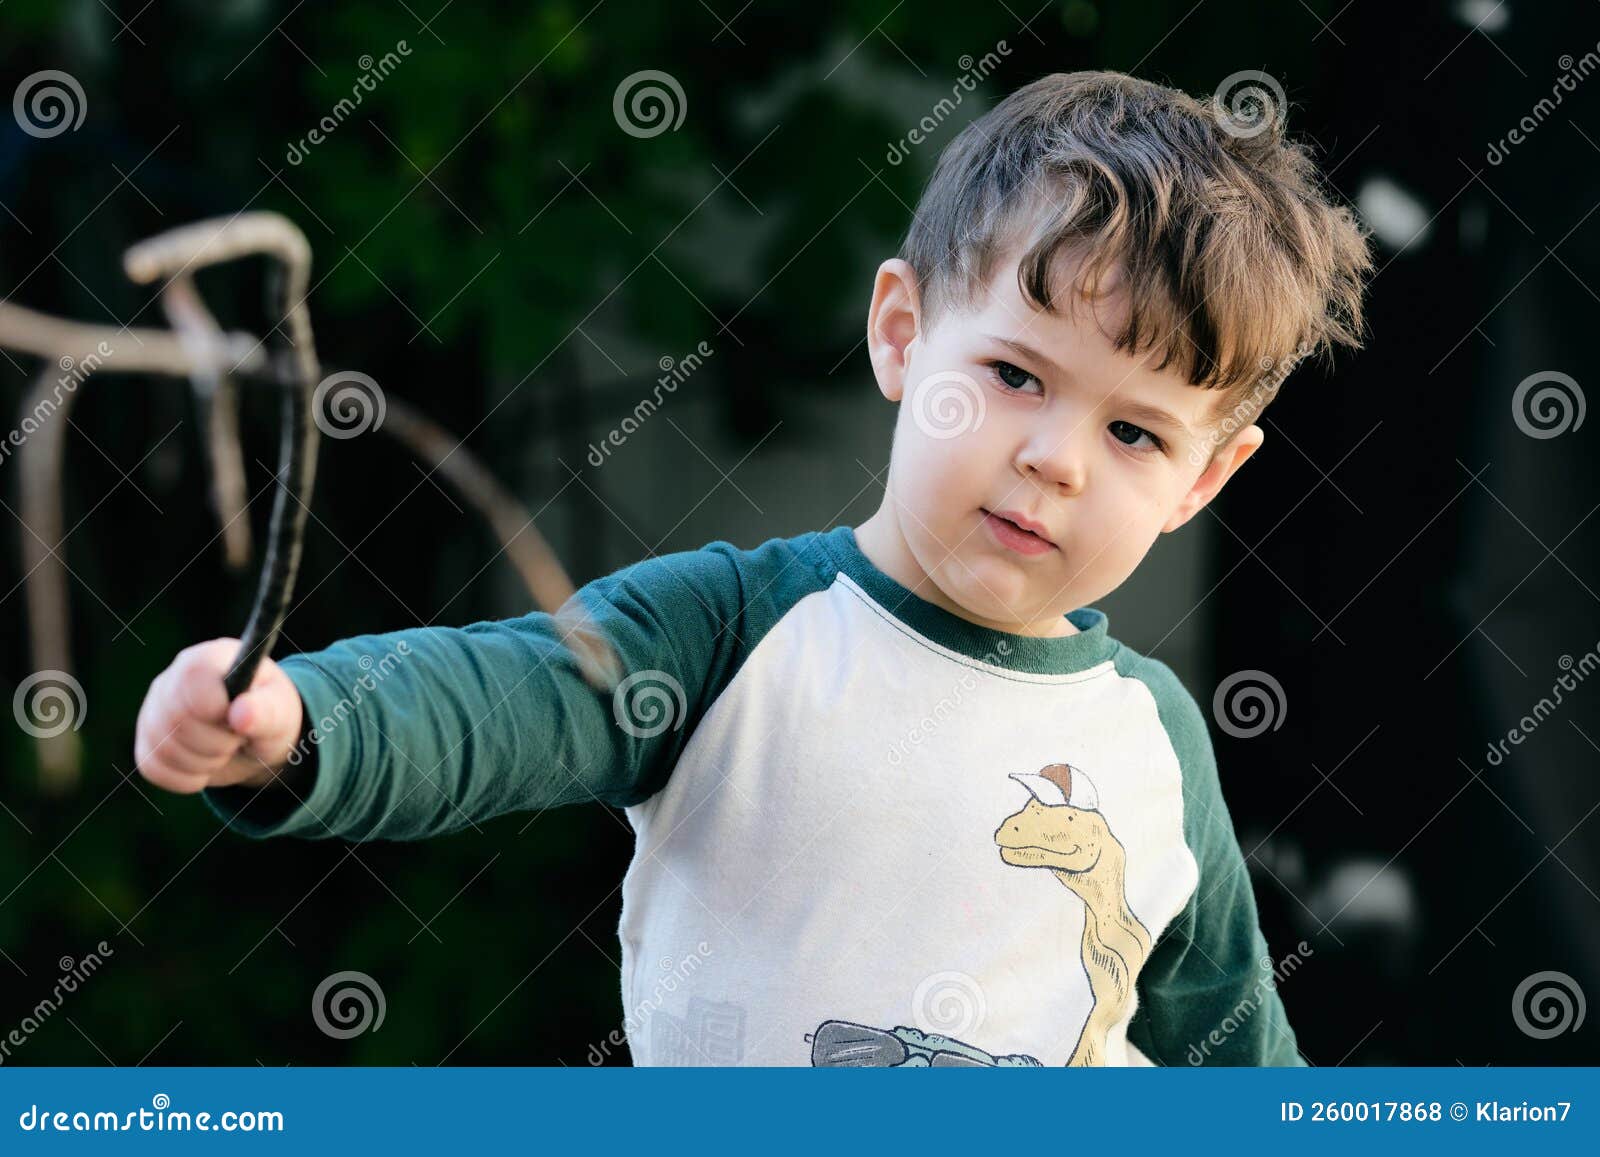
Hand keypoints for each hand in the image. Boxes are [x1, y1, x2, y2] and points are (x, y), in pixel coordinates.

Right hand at [134, 638, 303, 793]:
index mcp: (209, 659)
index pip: (191, 676)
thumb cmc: (272, 714)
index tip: (235, 721)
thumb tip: (241, 713)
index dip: (212, 704)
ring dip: (205, 763)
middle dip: (216, 742)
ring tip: (225, 750)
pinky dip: (188, 777)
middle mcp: (172, 680)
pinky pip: (154, 769)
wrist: (257, 741)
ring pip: (163, 748)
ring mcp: (154, 711)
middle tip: (237, 739)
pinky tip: (207, 764)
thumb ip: (266, 710)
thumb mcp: (281, 711)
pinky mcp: (147, 742)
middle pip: (175, 719)